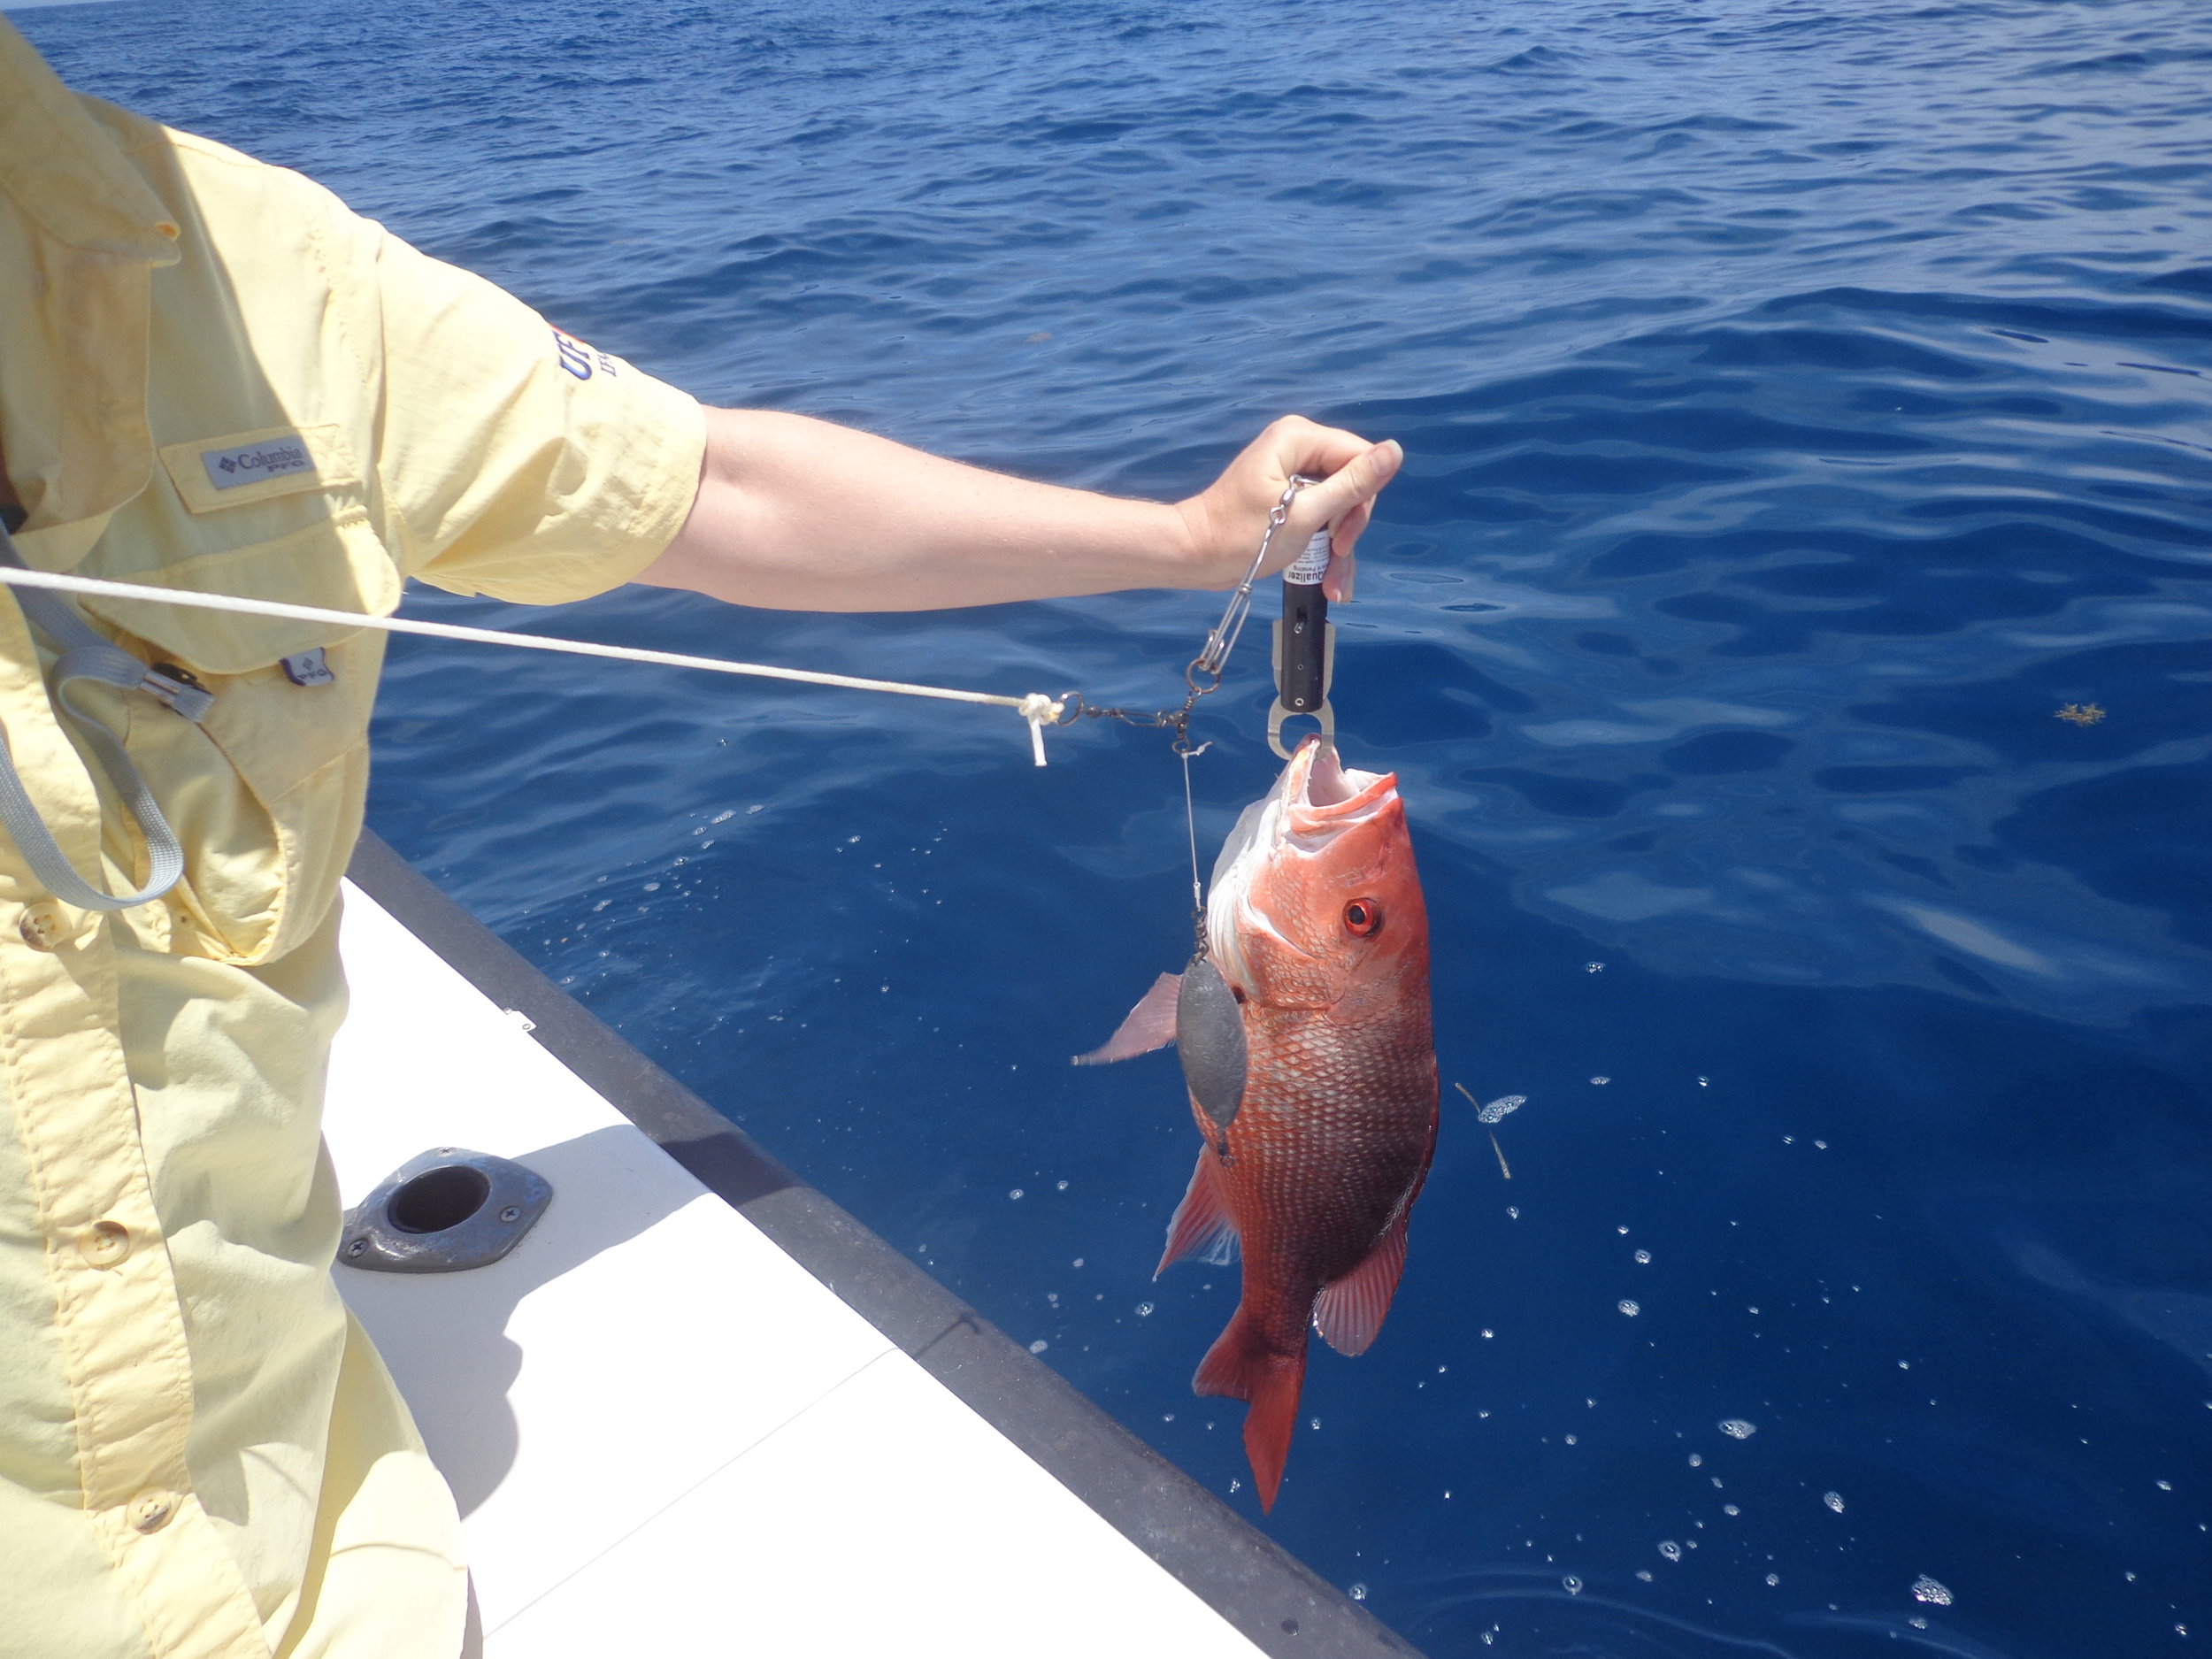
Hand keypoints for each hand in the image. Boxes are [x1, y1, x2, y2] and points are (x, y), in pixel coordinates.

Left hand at [1174, 417, 1402, 601]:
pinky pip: (1321, 514)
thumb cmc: (1240, 536)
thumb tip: (1396, 450)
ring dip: (1340, 548)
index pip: (1360, 458)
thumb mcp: (1305, 514)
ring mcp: (1293, 473)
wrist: (1193, 556)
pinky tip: (1328, 579)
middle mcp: (1298, 447)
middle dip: (1348, 528)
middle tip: (1335, 558)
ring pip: (1339, 505)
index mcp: (1300, 439)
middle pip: (1352, 483)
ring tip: (1333, 583)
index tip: (1342, 538)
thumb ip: (1352, 484)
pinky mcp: (1289, 496)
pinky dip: (1325, 546)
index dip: (1361, 499)